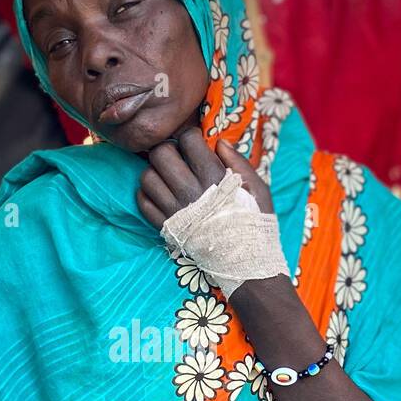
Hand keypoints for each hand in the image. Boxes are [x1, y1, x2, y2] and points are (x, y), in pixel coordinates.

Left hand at [136, 127, 272, 227]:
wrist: (244, 262)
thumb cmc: (253, 221)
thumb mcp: (258, 188)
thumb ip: (239, 162)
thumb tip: (219, 142)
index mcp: (213, 177)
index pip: (187, 139)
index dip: (190, 138)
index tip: (194, 145)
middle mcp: (189, 191)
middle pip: (160, 154)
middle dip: (168, 150)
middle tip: (177, 158)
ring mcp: (174, 210)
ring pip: (146, 176)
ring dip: (155, 173)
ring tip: (167, 178)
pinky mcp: (164, 226)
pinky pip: (142, 202)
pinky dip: (146, 194)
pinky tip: (160, 194)